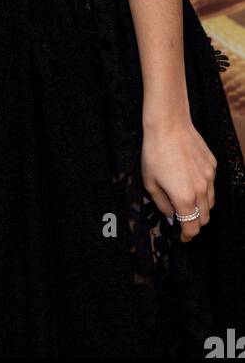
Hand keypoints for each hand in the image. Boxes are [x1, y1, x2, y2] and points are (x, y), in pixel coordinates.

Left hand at [141, 118, 216, 242]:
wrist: (169, 124)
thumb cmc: (155, 152)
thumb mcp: (150, 182)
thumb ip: (162, 204)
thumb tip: (170, 217)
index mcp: (185, 198)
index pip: (192, 228)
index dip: (186, 236)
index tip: (181, 237)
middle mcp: (202, 190)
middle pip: (205, 218)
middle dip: (194, 223)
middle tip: (182, 219)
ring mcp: (210, 177)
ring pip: (211, 202)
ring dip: (201, 207)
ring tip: (185, 200)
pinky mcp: (212, 165)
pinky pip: (211, 184)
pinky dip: (203, 189)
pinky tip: (189, 178)